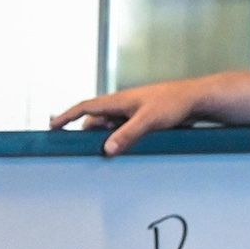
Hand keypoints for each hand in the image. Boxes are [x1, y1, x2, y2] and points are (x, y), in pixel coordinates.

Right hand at [49, 77, 215, 156]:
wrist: (197, 98)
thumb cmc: (174, 103)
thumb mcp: (149, 120)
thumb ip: (127, 134)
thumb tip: (107, 149)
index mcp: (119, 100)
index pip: (84, 107)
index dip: (66, 116)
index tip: (52, 126)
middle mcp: (122, 104)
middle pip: (95, 120)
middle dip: (86, 133)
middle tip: (80, 147)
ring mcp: (131, 111)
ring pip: (109, 126)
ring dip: (106, 138)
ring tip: (109, 150)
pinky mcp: (141, 118)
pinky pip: (122, 129)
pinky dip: (118, 138)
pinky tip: (126, 146)